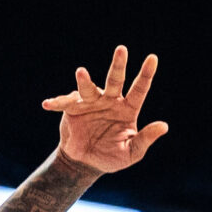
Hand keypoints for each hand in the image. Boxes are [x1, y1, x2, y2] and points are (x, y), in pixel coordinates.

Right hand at [44, 47, 167, 173]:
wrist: (85, 162)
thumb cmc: (111, 156)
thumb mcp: (131, 152)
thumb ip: (146, 139)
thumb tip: (164, 126)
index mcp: (127, 109)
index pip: (139, 90)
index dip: (146, 75)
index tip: (153, 58)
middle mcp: (110, 100)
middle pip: (116, 80)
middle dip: (118, 65)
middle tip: (122, 49)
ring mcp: (91, 102)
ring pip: (89, 88)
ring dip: (85, 81)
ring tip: (81, 72)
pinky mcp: (73, 107)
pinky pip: (65, 103)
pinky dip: (57, 103)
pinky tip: (48, 104)